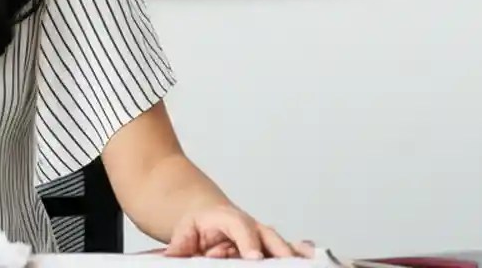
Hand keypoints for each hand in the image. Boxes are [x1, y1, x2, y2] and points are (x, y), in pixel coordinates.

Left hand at [164, 203, 313, 259]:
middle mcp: (251, 227)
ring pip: (281, 243)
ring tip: (306, 261)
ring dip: (291, 253)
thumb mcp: (184, 231)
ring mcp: (263, 237)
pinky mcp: (270, 248)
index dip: (248, 242)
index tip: (253, 257)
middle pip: (268, 235)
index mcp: (228, 218)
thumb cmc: (199, 226)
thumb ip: (181, 244)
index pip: (240, 227)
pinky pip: (287, 251)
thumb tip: (171, 256)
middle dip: (277, 249)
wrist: (207, 218)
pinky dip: (299, 253)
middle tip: (285, 262)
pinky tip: (310, 257)